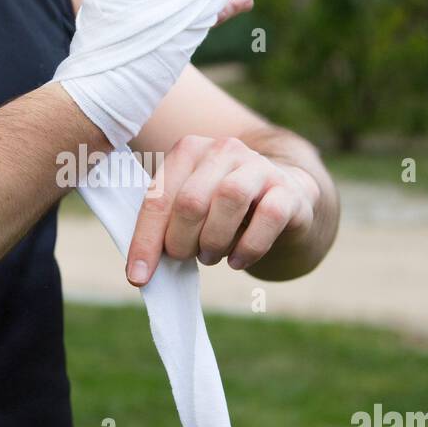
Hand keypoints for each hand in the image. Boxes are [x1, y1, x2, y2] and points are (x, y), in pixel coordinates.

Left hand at [125, 135, 319, 285]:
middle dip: (181, 241)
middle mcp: (224, 150)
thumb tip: (140, 270)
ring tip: (210, 256)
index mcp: (189, 150)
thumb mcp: (191, 208)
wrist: (284, 198)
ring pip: (229, 198)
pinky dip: (249, 247)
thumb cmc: (224, 209)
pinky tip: (237, 260)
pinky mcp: (289, 190)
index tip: (138, 276)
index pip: (158, 197)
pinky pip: (268, 217)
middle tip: (185, 257)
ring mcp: (260, 167)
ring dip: (214, 240)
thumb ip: (163, 226)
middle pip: (191, 200)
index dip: (146, 240)